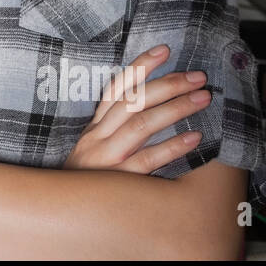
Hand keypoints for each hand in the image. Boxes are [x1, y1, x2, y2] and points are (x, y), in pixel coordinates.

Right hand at [63, 44, 210, 173]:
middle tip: (198, 77)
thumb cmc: (90, 181)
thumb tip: (152, 104)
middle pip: (133, 101)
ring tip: (202, 99)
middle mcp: (98, 137)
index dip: (139, 67)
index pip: (116, 88)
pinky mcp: (118, 181)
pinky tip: (194, 138)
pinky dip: (172, 147)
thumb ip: (116, 128)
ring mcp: (107, 158)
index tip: (164, 50)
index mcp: (95, 127)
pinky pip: (147, 160)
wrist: (63, 215)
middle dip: (168, 84)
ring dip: (175, 108)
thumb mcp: (96, 149)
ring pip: (141, 124)